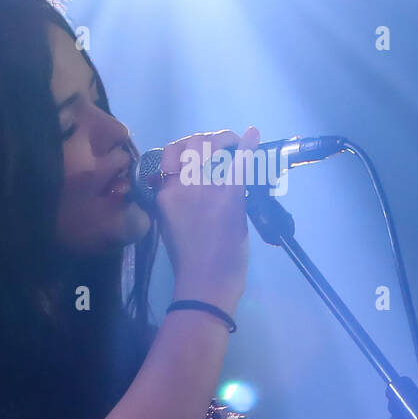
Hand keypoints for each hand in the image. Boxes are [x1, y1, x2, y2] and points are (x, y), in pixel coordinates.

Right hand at [156, 126, 258, 315]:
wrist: (205, 283)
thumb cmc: (188, 261)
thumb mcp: (170, 224)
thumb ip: (175, 200)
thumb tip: (183, 182)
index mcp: (164, 194)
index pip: (170, 156)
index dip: (185, 148)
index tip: (197, 153)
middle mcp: (181, 185)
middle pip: (191, 144)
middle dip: (207, 140)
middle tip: (220, 146)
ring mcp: (206, 189)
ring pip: (212, 147)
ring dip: (225, 140)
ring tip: (233, 141)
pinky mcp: (230, 196)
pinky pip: (239, 164)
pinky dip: (248, 146)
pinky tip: (253, 134)